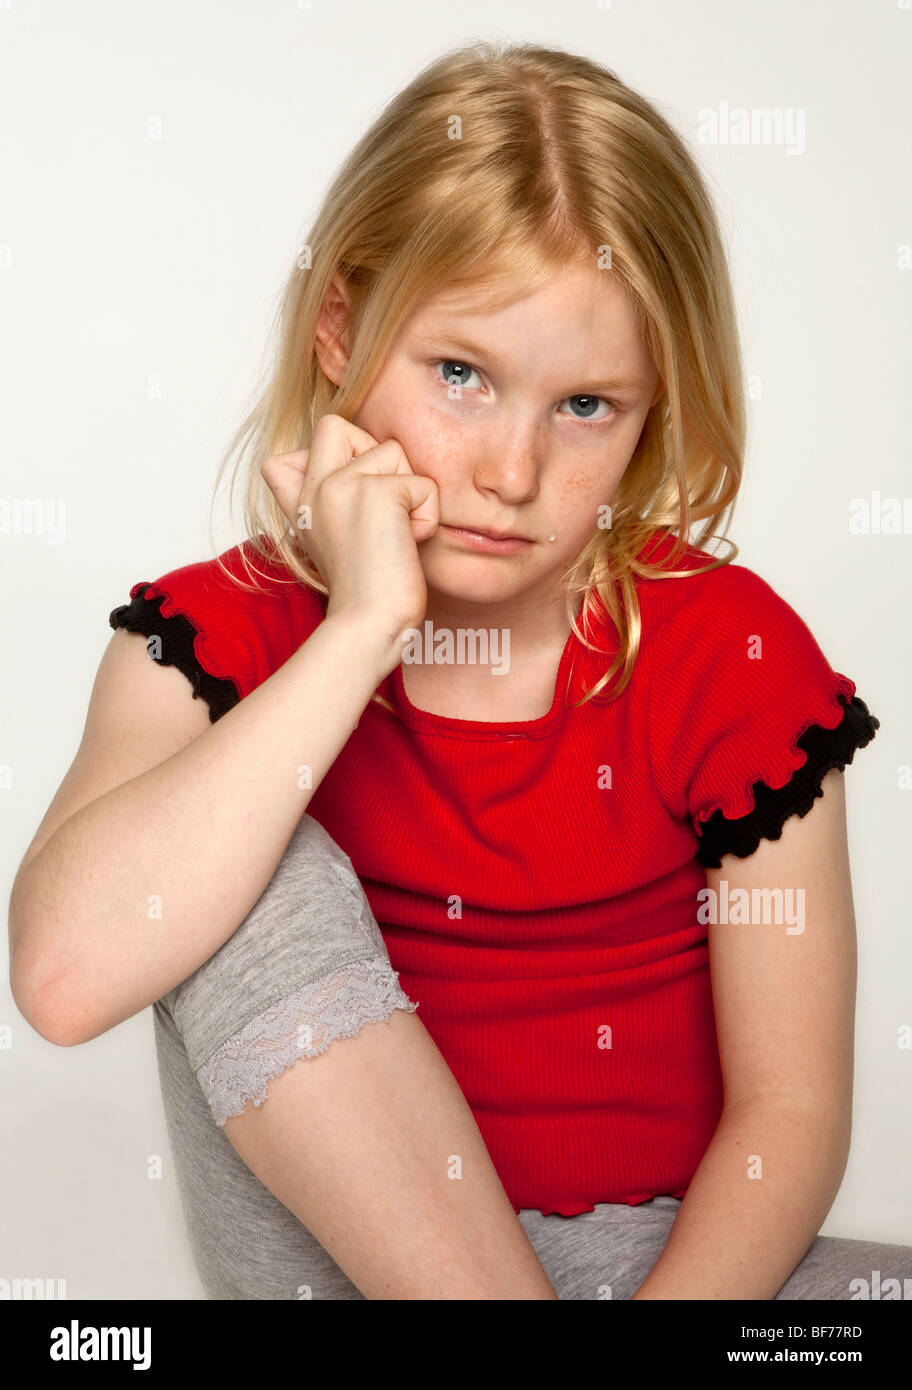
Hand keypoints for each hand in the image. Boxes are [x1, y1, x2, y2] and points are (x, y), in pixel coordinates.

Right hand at [260, 414, 438, 669]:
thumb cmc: (364, 587)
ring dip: (408, 492)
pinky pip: (423, 484)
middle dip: (372, 457)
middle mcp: (313, 486)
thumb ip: (330, 496)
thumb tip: (360, 461)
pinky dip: (426, 516)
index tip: (348, 508)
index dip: (332, 458)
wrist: (369, 623)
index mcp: (300, 499)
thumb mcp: (331, 535)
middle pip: (336, 425)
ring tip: (394, 534)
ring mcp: (340, 485)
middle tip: (379, 509)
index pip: (299, 443)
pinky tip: (407, 544)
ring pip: (393, 450)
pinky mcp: (377, 493)